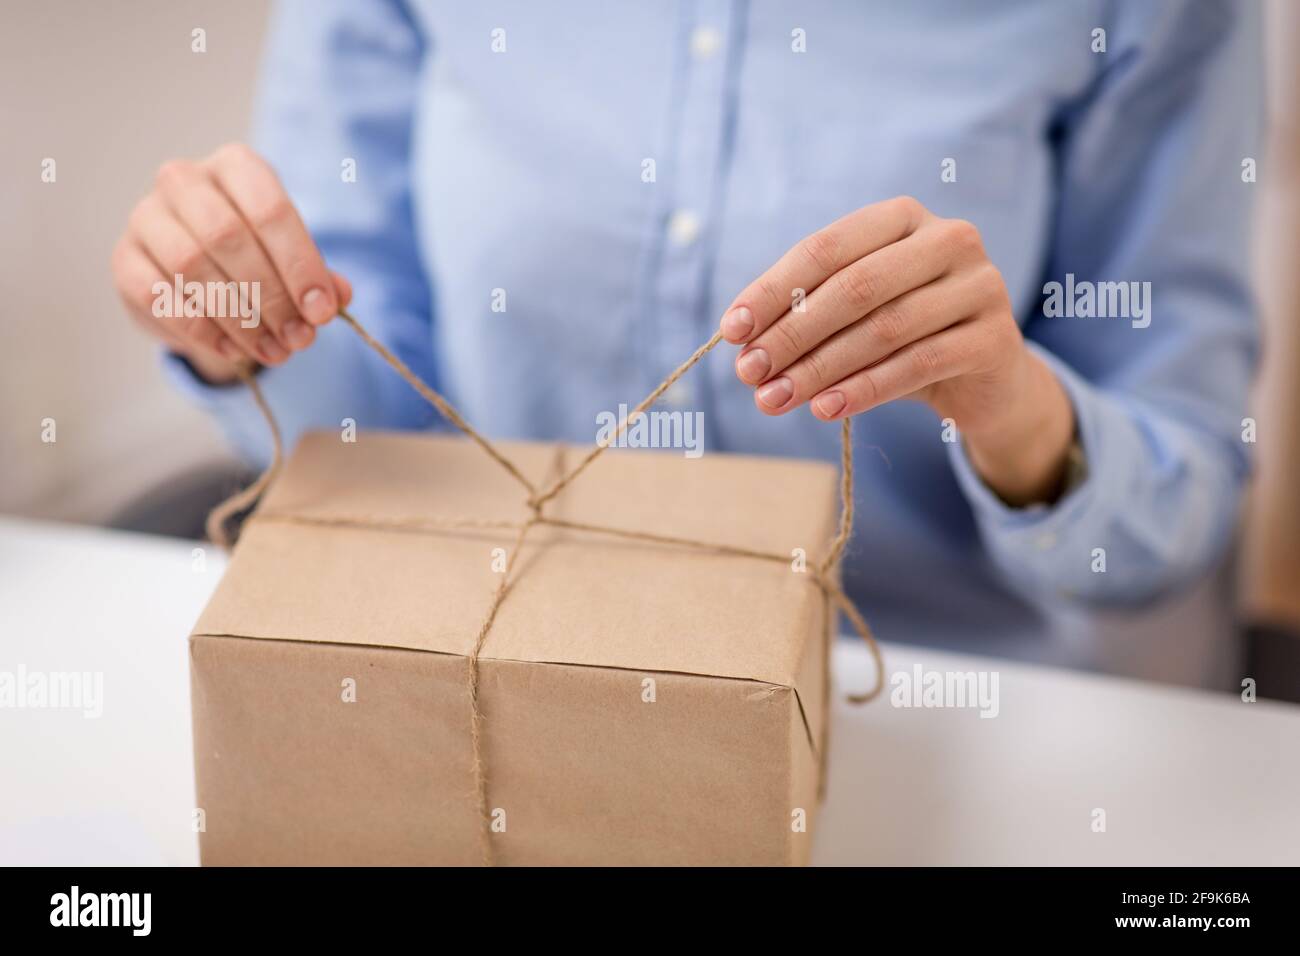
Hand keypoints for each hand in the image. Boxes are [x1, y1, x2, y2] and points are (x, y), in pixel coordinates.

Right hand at [111, 142, 349, 384]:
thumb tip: (337, 297)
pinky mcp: (124, 259)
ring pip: (191, 265)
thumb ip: (316, 275)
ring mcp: (147, 217)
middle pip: (228, 236)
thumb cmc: (253, 257)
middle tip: (299, 338)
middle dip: (271, 296)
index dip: (299, 264)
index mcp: (236, 167)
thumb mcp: (290, 259)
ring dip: (239, 318)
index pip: (270, 209)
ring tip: (273, 351)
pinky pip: (159, 295)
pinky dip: (202, 330)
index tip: (321, 310)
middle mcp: (185, 181)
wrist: (193, 275)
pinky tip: (234, 350)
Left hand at [720, 195, 1074, 505]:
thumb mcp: (856, 314)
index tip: (731, 331)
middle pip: (854, 287)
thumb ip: (808, 313)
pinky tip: (824, 408)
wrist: (985, 378)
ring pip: (884, 328)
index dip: (773, 289)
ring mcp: (979, 285)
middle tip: (748, 372)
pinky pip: (918, 365)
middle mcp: (948, 239)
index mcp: (902, 217)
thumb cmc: (905, 335)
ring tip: (775, 399)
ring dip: (819, 368)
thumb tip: (741, 342)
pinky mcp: (994, 338)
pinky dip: (864, 389)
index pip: (826, 248)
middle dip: (793, 333)